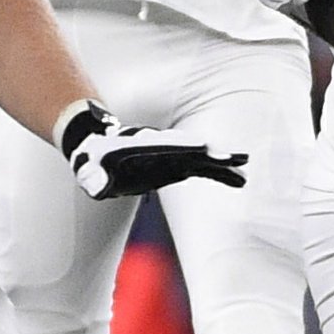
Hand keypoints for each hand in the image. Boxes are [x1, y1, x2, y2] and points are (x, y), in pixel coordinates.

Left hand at [57, 102, 249, 200]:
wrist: (100, 152)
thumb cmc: (93, 161)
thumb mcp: (88, 172)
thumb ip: (94, 180)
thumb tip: (100, 188)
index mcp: (141, 146)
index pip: (165, 146)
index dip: (184, 146)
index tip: (203, 147)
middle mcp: (162, 147)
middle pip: (190, 148)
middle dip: (210, 153)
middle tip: (232, 157)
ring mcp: (172, 155)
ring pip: (202, 158)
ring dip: (222, 163)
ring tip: (244, 169)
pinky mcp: (179, 165)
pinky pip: (203, 168)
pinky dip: (220, 173)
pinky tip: (239, 179)